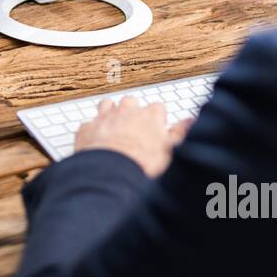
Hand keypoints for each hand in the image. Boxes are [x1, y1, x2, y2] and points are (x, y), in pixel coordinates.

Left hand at [73, 96, 190, 177]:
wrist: (111, 173)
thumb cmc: (143, 164)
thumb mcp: (171, 150)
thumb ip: (180, 133)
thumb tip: (190, 121)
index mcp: (150, 115)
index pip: (158, 108)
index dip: (157, 120)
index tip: (157, 130)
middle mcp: (127, 111)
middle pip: (131, 103)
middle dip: (133, 113)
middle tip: (135, 131)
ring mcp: (104, 117)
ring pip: (107, 105)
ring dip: (110, 114)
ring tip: (114, 130)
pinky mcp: (87, 129)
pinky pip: (89, 124)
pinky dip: (92, 131)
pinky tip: (95, 142)